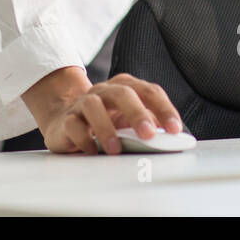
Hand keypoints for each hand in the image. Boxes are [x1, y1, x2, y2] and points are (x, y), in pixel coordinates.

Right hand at [39, 73, 182, 154]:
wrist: (64, 116)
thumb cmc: (104, 119)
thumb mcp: (129, 120)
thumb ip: (149, 125)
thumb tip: (171, 139)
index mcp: (125, 88)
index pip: (148, 92)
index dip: (164, 109)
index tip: (175, 129)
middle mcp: (105, 91)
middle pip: (122, 93)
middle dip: (137, 113)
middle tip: (148, 135)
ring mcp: (83, 103)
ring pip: (93, 105)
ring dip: (106, 128)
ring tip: (115, 149)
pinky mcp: (67, 119)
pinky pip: (73, 124)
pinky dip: (84, 139)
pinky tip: (93, 150)